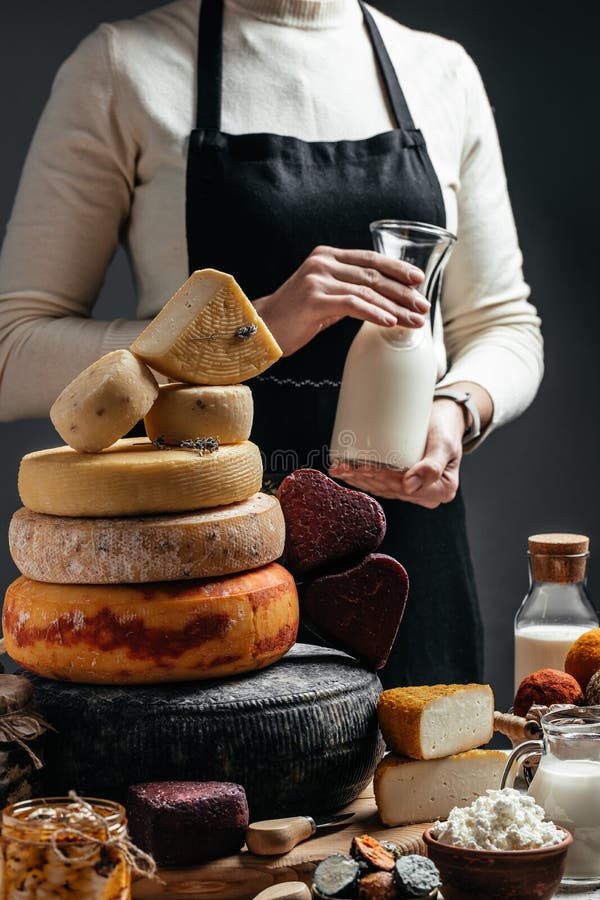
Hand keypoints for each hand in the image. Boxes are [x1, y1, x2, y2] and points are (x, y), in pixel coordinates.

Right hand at [253, 245, 427, 355]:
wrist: (262, 329)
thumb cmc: (294, 317)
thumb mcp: (324, 296)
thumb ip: (347, 291)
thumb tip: (382, 301)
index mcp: (327, 257)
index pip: (370, 259)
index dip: (397, 269)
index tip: (418, 280)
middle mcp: (323, 263)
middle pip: (373, 275)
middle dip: (402, 292)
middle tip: (422, 306)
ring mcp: (318, 280)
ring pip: (367, 290)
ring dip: (395, 307)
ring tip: (413, 320)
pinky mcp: (314, 299)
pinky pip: (353, 305)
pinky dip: (374, 313)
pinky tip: (390, 322)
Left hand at [329, 399, 465, 507]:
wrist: (445, 419)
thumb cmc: (446, 428)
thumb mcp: (444, 444)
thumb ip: (433, 466)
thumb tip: (409, 487)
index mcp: (442, 490)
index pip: (405, 487)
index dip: (382, 478)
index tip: (364, 468)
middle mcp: (427, 495)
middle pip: (390, 489)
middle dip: (365, 478)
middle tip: (343, 466)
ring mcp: (414, 491)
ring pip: (382, 488)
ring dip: (359, 480)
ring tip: (339, 468)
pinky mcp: (403, 483)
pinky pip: (381, 484)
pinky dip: (362, 479)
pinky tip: (346, 473)